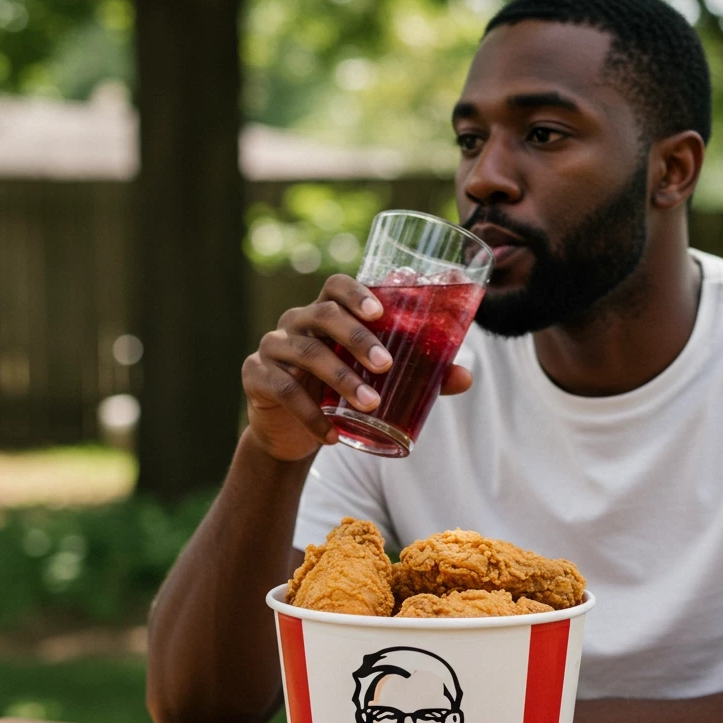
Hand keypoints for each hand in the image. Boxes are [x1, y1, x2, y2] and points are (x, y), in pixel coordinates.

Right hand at [242, 274, 472, 461]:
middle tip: (386, 365)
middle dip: (357, 338)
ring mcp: (273, 346)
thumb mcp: (375, 382)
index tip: (381, 311)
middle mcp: (296, 322)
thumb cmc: (340, 395)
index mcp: (326, 313)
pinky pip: (284, 391)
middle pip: (323, 315)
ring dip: (341, 379)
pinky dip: (311, 415)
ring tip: (370, 406)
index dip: (357, 293)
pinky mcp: (256, 376)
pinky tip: (332, 436)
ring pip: (306, 353)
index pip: (336, 286)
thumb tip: (465, 377)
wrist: (293, 433)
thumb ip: (419, 376)